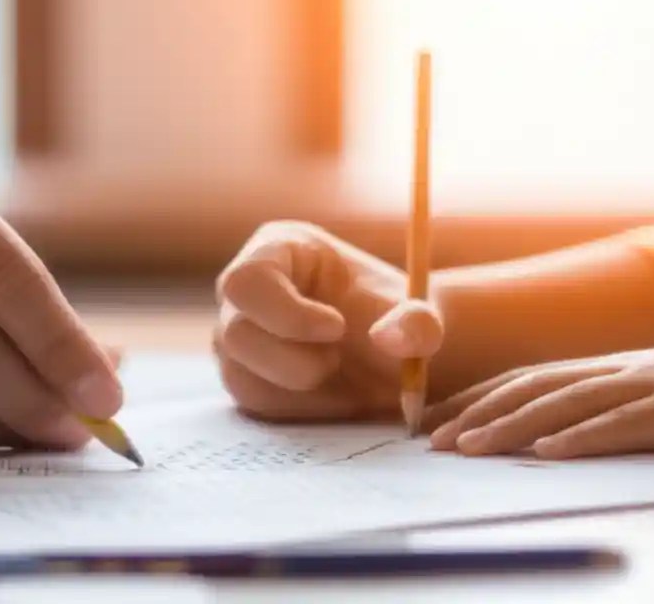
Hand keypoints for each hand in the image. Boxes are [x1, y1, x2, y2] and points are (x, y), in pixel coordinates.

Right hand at [213, 221, 442, 420]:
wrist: (396, 358)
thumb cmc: (399, 320)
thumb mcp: (420, 315)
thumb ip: (417, 322)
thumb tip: (390, 338)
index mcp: (278, 248)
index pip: (248, 280)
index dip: (286, 312)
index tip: (338, 328)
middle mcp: (245, 290)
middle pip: (233, 331)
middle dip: (291, 359)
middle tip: (337, 361)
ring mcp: (236, 332)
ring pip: (236, 370)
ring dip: (295, 383)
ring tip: (336, 371)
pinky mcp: (241, 372)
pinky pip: (250, 400)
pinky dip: (293, 405)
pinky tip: (325, 392)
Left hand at [425, 334, 653, 458]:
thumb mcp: (643, 390)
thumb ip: (597, 401)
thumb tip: (547, 427)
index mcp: (602, 368)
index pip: (523, 379)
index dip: (474, 398)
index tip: (432, 420)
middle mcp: (612, 372)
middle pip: (531, 387)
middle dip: (476, 413)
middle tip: (432, 441)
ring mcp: (643, 387)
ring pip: (564, 403)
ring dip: (511, 426)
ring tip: (470, 448)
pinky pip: (622, 425)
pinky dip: (582, 438)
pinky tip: (549, 454)